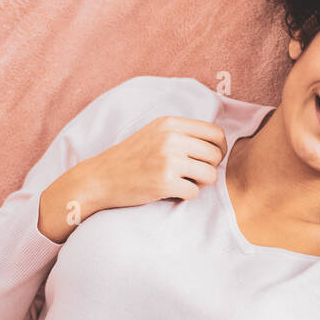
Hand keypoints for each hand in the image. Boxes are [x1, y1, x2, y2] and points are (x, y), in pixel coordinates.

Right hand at [85, 115, 227, 208]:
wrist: (100, 178)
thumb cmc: (130, 158)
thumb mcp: (155, 133)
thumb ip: (182, 133)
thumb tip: (218, 144)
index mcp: (170, 123)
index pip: (216, 133)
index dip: (219, 149)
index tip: (210, 159)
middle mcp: (171, 138)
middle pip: (215, 155)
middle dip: (208, 168)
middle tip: (191, 174)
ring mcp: (168, 160)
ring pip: (210, 175)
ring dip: (199, 183)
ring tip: (181, 182)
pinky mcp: (165, 182)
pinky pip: (194, 192)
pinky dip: (185, 196)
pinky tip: (169, 191)